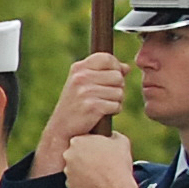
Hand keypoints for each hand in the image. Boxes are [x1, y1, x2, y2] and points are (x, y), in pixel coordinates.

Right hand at [29, 51, 125, 173]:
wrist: (62, 129)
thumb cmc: (76, 105)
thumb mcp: (84, 84)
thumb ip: (104, 73)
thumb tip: (127, 67)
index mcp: (78, 68)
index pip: (107, 58)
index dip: (115, 68)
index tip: (110, 79)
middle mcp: (81, 77)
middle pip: (118, 76)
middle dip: (117, 88)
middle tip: (103, 97)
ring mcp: (86, 92)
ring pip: (120, 92)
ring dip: (115, 101)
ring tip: (101, 106)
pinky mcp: (92, 106)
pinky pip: (117, 105)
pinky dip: (113, 111)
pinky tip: (100, 114)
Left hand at [61, 131, 137, 187]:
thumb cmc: (119, 165)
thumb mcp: (121, 142)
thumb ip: (112, 134)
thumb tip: (110, 135)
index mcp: (78, 141)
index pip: (82, 140)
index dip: (93, 146)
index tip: (100, 151)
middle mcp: (68, 155)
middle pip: (76, 154)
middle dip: (86, 158)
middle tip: (100, 164)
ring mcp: (67, 172)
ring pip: (75, 169)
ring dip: (84, 171)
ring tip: (100, 175)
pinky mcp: (69, 186)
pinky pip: (76, 183)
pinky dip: (84, 184)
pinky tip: (96, 184)